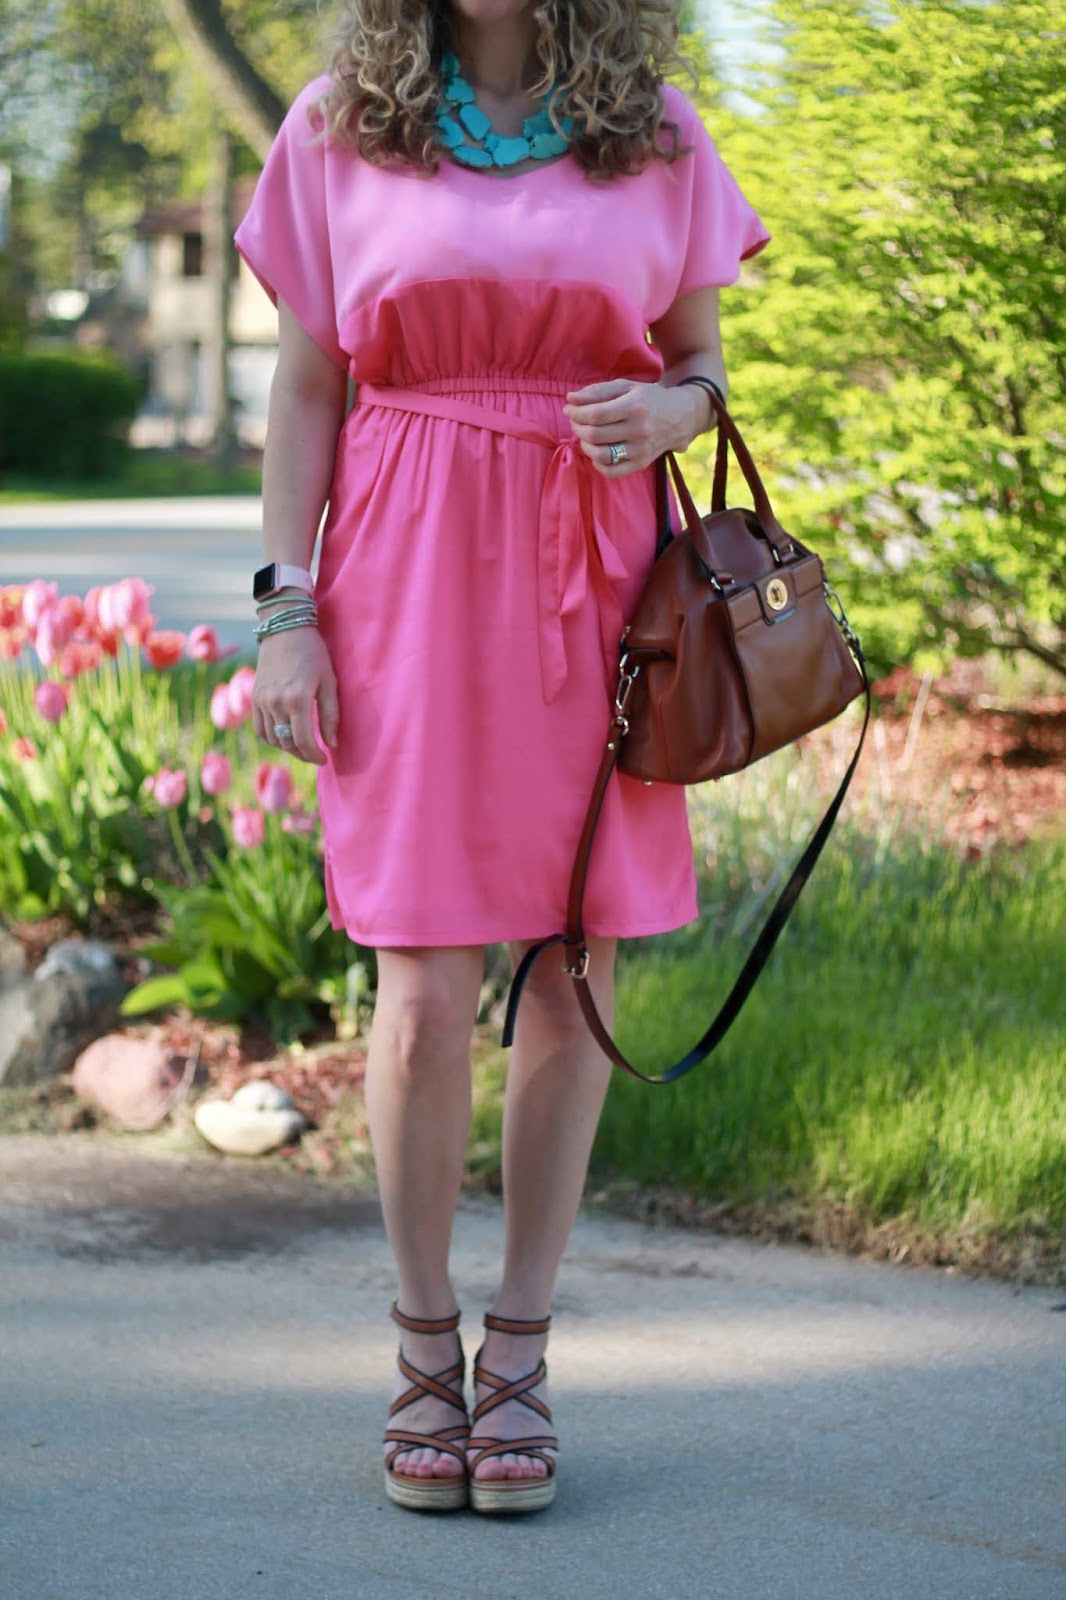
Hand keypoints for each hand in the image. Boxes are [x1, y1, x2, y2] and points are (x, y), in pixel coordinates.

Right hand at [251, 626, 338, 765]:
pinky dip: (272, 738)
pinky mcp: (255, 697)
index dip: (314, 755)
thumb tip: (332, 743)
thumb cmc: (313, 653)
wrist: (284, 629)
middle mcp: (276, 703)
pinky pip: (260, 728)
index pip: (303, 741)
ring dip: (287, 748)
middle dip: (303, 755)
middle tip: (315, 755)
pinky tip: (284, 737)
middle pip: (287, 744)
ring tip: (302, 747)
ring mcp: (262, 701)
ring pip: (272, 739)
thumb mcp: (329, 681)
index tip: (324, 759)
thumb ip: (330, 714)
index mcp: (297, 700)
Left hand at [562, 379, 710, 476]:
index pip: (595, 414)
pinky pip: (611, 471)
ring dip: (584, 445)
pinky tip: (597, 451)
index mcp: (635, 407)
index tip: (569, 409)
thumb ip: (597, 391)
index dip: (576, 413)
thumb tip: (571, 399)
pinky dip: (597, 464)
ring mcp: (641, 450)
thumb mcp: (626, 387)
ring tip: (585, 436)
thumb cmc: (649, 398)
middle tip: (576, 421)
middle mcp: (639, 430)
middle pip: (594, 435)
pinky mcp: (641, 464)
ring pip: (600, 455)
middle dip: (577, 427)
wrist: (681, 417)